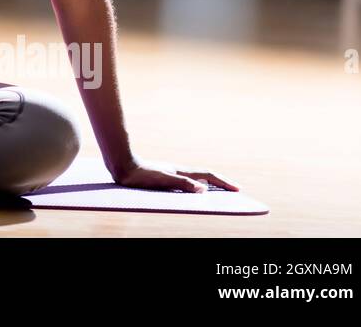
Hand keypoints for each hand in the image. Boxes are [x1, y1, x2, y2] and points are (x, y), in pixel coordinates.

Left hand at [111, 156, 239, 192]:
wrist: (122, 166)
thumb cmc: (140, 175)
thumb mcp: (162, 180)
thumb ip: (183, 184)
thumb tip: (204, 189)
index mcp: (181, 172)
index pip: (208, 175)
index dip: (223, 182)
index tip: (238, 189)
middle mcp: (178, 171)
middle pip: (205, 176)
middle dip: (221, 183)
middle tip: (234, 191)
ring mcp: (171, 173)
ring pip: (195, 179)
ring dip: (209, 184)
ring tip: (219, 193)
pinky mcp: (163, 177)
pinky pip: (185, 183)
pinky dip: (195, 186)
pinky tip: (192, 192)